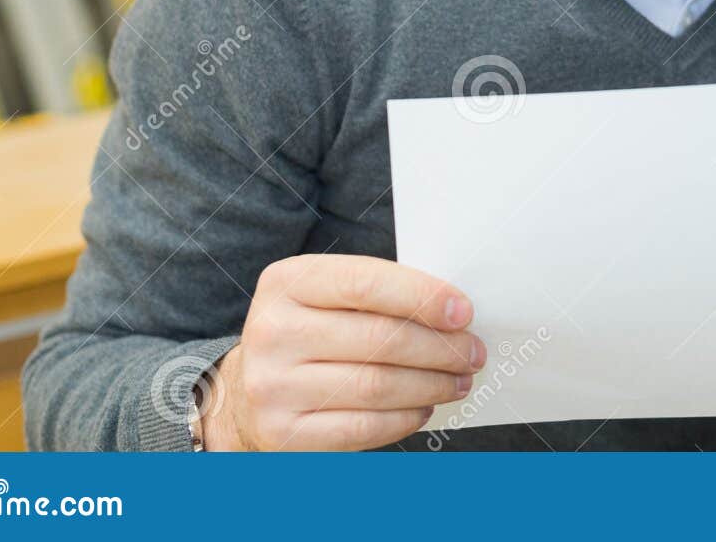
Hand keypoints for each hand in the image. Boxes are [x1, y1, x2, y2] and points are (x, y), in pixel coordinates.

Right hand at [201, 254, 484, 450]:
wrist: (242, 392)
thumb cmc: (308, 333)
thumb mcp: (325, 296)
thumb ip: (378, 293)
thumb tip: (452, 311)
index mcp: (286, 282)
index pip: (366, 283)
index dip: (422, 296)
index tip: (463, 311)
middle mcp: (273, 331)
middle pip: (379, 339)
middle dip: (439, 347)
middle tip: (472, 352)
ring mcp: (273, 386)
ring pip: (377, 385)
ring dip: (431, 384)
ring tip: (458, 380)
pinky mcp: (284, 433)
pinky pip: (363, 428)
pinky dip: (405, 418)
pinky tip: (424, 407)